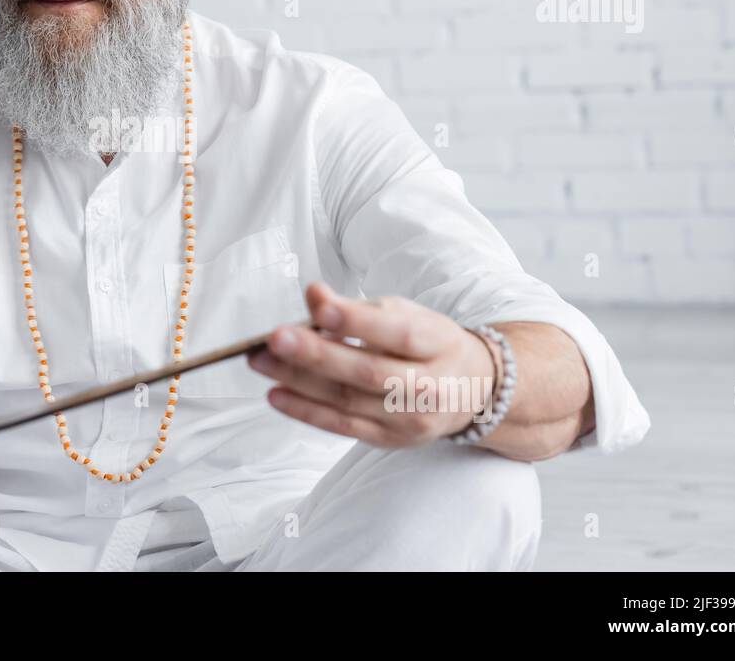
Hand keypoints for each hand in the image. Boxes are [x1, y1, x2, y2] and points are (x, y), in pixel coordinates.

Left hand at [247, 283, 496, 446]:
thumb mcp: (402, 314)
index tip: (319, 307)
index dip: (358, 321)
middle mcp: (429, 385)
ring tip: (261, 362)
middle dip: (316, 355)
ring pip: (349, 402)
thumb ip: (356, 307)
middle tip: (273, 339)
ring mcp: (410, 419)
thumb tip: (314, 294)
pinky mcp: (391, 440)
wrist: (472, 390)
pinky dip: (306, 411)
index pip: (398, 333)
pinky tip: (276, 394)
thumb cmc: (427, 343)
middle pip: (368, 373)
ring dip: (299, 382)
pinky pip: (343, 428)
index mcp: (437, 343)